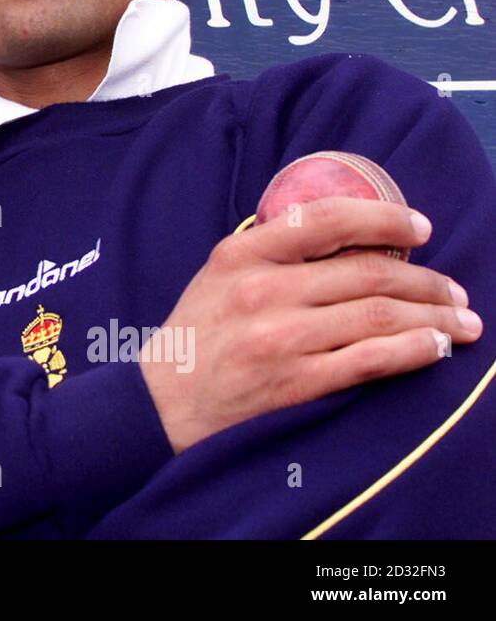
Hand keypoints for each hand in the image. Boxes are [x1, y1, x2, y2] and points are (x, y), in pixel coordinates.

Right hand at [141, 196, 480, 453]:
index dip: (386, 218)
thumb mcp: (218, 276)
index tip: (421, 228)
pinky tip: (436, 348)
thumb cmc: (195, 336)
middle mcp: (262, 290)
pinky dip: (414, 350)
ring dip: (433, 316)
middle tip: (454, 289)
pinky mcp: (295, 382)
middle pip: (368, 272)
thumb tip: (344, 235)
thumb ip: (268, 253)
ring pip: (379, 315)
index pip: (327, 219)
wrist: (160, 402)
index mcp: (241, 254)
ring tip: (461, 321)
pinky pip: (371, 360)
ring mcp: (280, 337)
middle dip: (426, 280)